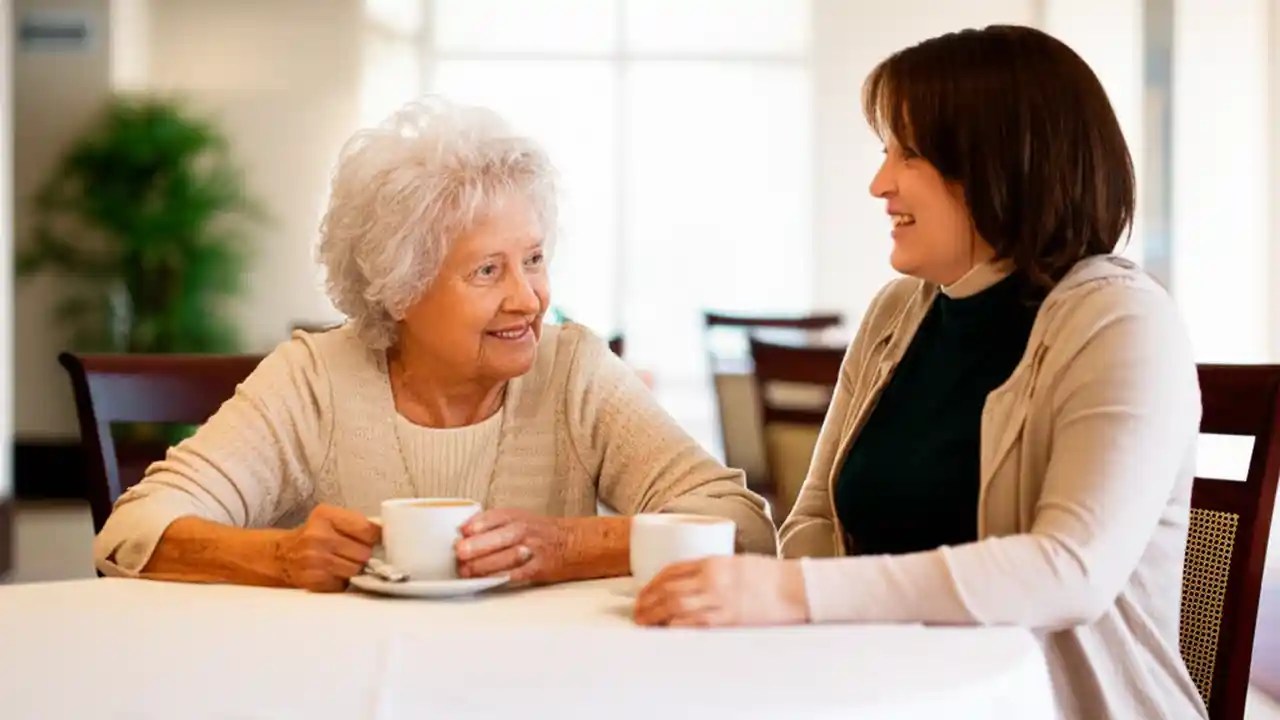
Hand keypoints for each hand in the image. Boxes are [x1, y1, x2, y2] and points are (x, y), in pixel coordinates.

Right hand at [274, 504, 380, 591]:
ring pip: (356, 570)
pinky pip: (344, 584)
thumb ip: (356, 524)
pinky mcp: (314, 580)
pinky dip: (344, 581)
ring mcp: (314, 560)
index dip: (377, 538)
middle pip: (364, 553)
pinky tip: (335, 573)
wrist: (282, 554)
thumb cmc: (315, 535)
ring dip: (356, 569)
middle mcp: (318, 537)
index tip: (377, 541)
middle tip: (359, 553)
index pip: (367, 530)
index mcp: (326, 516)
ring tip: (347, 562)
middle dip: (366, 555)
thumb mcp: (331, 518)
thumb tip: (390, 536)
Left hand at [455, 509, 573, 584]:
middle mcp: (525, 531)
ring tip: (468, 571)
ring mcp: (532, 550)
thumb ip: (489, 524)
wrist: (569, 543)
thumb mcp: (515, 518)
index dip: (479, 523)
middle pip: (502, 536)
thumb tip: (461, 531)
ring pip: (508, 557)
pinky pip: (518, 574)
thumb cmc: (536, 532)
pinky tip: (488, 580)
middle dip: (480, 545)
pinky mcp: (537, 569)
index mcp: (516, 516)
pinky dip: (502, 577)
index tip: (463, 531)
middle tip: (461, 552)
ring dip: (486, 565)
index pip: (497, 516)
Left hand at [633, 555, 809, 626]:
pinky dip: (675, 626)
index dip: (653, 582)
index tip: (644, 592)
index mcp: (714, 562)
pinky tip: (666, 630)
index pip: (673, 569)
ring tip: (644, 622)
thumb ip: (714, 571)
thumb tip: (691, 584)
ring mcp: (719, 599)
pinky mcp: (728, 618)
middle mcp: (712, 578)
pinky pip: (694, 622)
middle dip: (648, 600)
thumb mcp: (737, 564)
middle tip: (637, 610)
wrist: (796, 589)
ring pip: (675, 606)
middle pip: (668, 588)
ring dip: (655, 614)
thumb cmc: (771, 577)